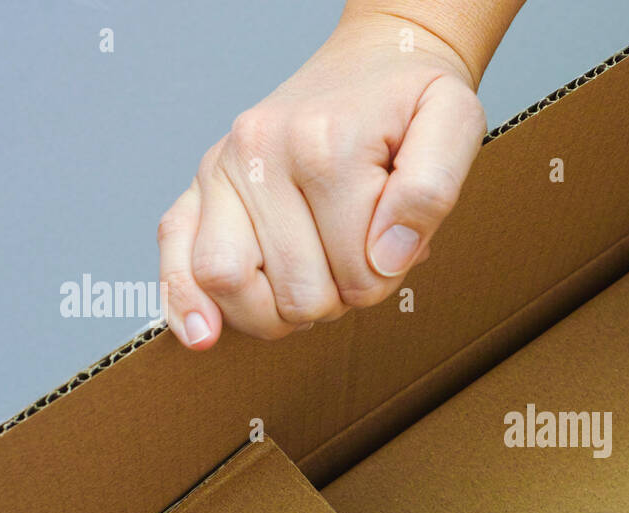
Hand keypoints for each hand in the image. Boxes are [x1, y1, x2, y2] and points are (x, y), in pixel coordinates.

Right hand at [157, 11, 485, 348]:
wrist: (376, 62)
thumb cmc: (412, 103)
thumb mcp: (454, 125)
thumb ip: (433, 190)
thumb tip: (385, 255)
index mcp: (325, 145)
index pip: (358, 276)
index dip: (386, 279)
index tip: (394, 246)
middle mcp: (260, 153)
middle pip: (296, 293)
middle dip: (339, 299)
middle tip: (356, 259)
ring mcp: (221, 168)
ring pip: (227, 283)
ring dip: (277, 309)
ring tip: (310, 278)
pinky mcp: (200, 186)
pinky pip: (174, 254)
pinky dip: (185, 302)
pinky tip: (205, 333)